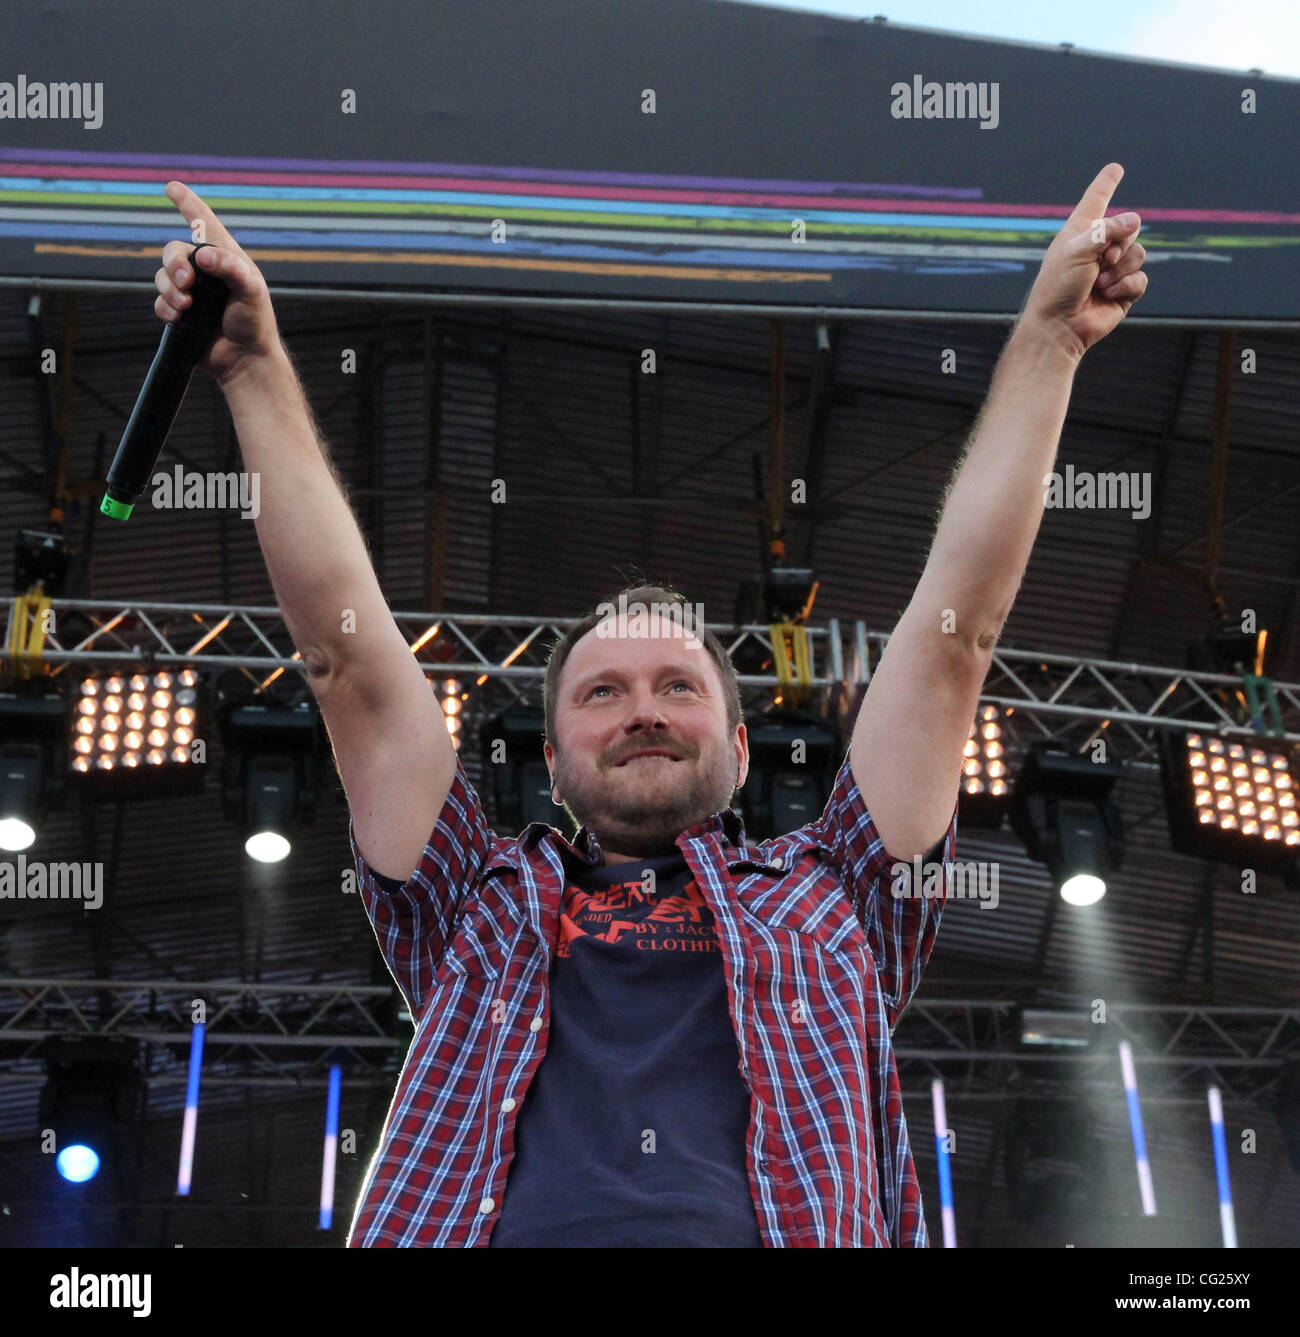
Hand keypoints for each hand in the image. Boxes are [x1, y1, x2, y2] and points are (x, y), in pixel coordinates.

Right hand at [153, 181, 281, 386]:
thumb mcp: (251, 291)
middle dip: (174, 264)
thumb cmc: (255, 323)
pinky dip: (165, 307)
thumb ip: (231, 269)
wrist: (244, 360)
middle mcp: (206, 272)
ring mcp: (191, 293)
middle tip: (186, 282)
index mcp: (226, 259)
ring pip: (162, 276)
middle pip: (173, 251)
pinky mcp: (180, 313)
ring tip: (184, 306)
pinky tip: (178, 318)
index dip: (188, 204)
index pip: (204, 224)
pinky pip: (159, 302)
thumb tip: (203, 256)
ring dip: (169, 289)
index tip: (172, 187)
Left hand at [1017, 162, 1147, 360]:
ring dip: (1120, 269)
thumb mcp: (1077, 251)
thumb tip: (1135, 220)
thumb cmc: (1057, 288)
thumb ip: (1107, 231)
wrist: (1059, 327)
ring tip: (1098, 282)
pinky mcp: (1123, 291)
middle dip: (1118, 244)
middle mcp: (1097, 249)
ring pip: (1139, 253)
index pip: (1096, 202)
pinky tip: (1107, 295)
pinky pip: (1140, 279)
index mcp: (1080, 234)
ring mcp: (1112, 270)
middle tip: (1099, 262)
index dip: (1106, 184)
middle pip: (1128, 229)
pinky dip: (1126, 286)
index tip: (1115, 168)